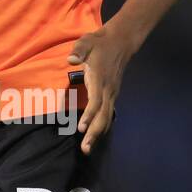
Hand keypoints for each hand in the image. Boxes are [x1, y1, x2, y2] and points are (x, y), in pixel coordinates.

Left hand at [67, 24, 132, 153]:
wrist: (120, 42)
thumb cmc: (99, 43)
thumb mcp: (86, 42)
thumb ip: (79, 51)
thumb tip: (71, 59)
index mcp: (100, 79)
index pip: (96, 101)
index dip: (89, 116)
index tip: (80, 128)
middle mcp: (108, 90)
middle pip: (103, 116)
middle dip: (94, 133)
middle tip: (84, 149)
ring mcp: (112, 94)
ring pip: (107, 118)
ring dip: (97, 134)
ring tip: (87, 149)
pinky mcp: (112, 95)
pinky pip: (108, 114)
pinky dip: (102, 127)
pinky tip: (95, 137)